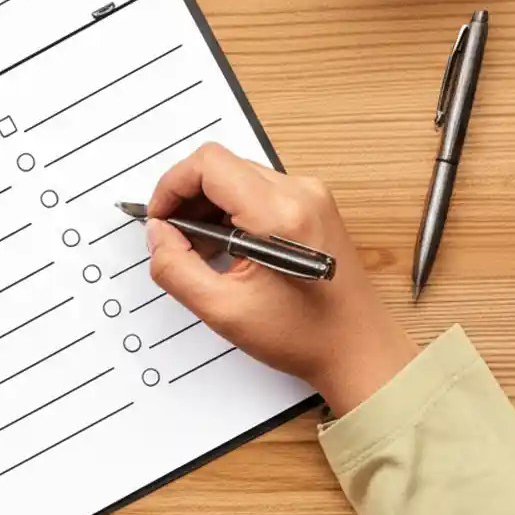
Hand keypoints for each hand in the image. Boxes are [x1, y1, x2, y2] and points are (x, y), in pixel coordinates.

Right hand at [146, 143, 416, 415]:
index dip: (172, 185)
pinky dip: (232, 212)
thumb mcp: (223, 310)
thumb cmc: (304, 336)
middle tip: (175, 240)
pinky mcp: (313, 205)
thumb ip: (176, 267)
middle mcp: (300, 193)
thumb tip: (157, 234)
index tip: (160, 219)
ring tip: (202, 251)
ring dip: (208, 206)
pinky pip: (258, 191)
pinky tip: (227, 248)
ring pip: (238, 177)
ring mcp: (311, 196)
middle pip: (222, 166)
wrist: (358, 349)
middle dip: (187, 198)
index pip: (209, 164)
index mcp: (280, 215)